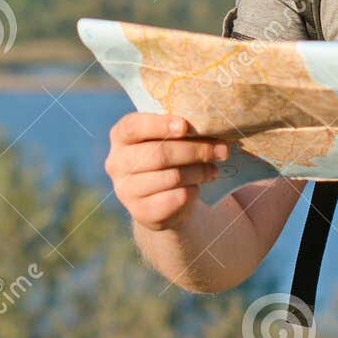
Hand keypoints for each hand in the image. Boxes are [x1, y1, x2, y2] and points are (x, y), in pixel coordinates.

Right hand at [105, 113, 228, 231]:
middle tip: (221, 149)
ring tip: (213, 169)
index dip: (159, 125)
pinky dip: (193, 191)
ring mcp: (125, 190)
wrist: (158, 200)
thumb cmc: (166, 159)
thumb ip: (178, 131)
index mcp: (120, 136)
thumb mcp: (166, 139)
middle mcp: (116, 163)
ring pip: (171, 177)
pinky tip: (198, 187)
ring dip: (199, 171)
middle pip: (159, 154)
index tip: (184, 126)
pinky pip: (175, 199)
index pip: (134, 127)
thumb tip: (211, 127)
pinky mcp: (140, 212)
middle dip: (194, 150)